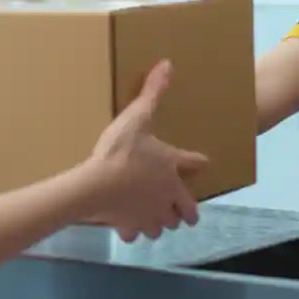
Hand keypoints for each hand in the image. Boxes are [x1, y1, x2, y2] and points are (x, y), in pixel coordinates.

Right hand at [86, 60, 209, 242]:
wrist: (96, 186)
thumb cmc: (120, 151)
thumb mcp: (137, 117)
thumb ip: (152, 92)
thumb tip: (168, 64)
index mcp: (172, 167)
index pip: (195, 164)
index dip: (199, 162)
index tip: (203, 163)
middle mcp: (167, 195)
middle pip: (187, 210)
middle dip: (186, 210)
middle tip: (182, 207)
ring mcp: (150, 214)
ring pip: (164, 226)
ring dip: (163, 222)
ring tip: (157, 216)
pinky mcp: (130, 226)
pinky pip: (135, 234)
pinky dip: (133, 230)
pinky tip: (126, 224)